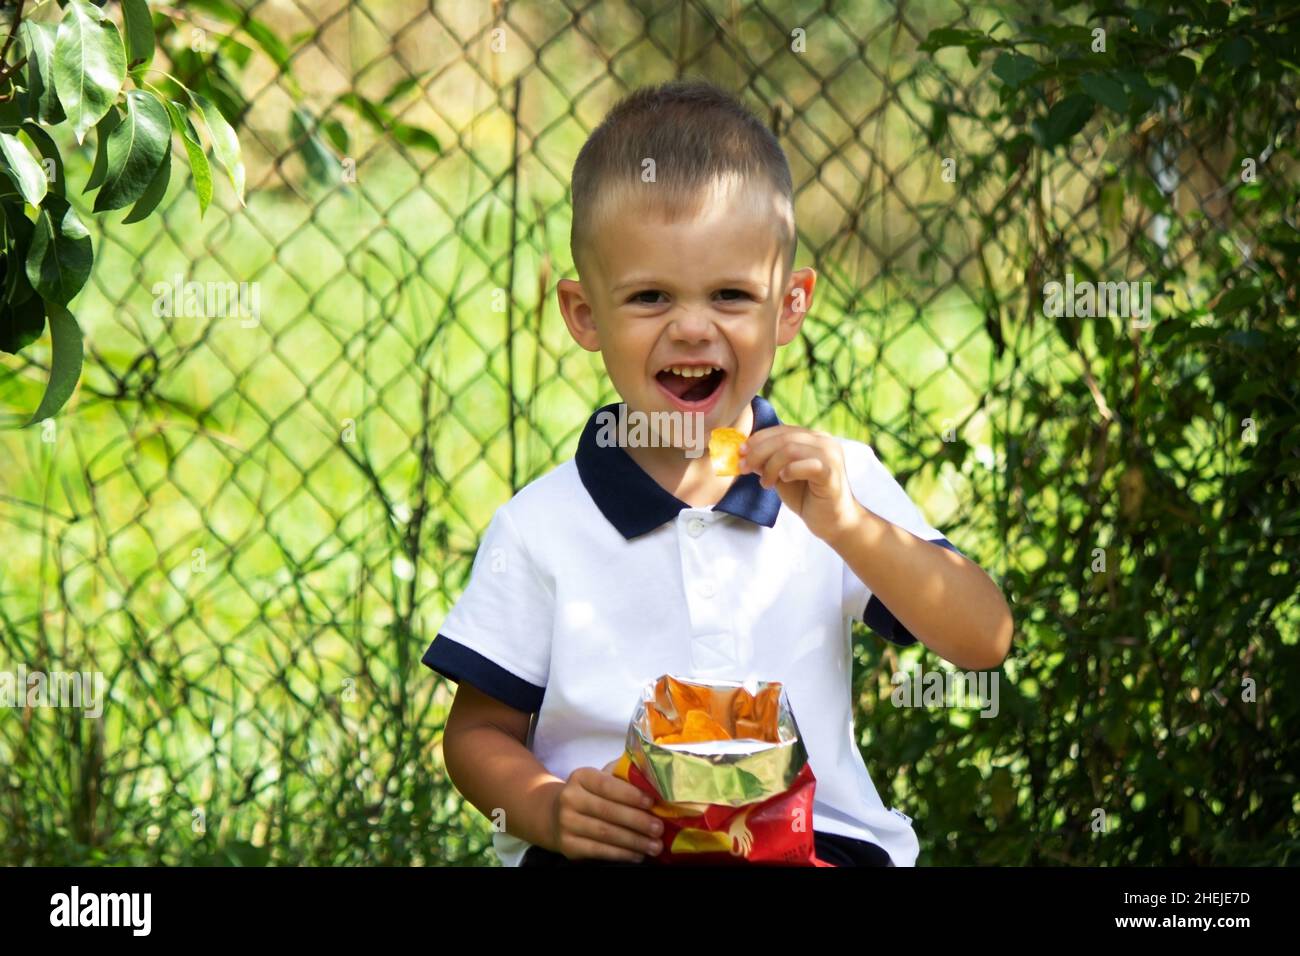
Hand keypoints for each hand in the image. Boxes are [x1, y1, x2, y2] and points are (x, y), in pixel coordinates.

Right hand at [542, 759, 664, 861]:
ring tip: (655, 845)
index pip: (606, 784)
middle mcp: (569, 798)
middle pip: (607, 811)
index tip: (651, 803)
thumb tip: (654, 782)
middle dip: (637, 821)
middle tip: (659, 828)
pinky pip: (599, 851)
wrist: (555, 815)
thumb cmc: (591, 795)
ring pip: (605, 833)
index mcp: (581, 777)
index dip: (630, 794)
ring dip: (634, 841)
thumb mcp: (600, 779)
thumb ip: (622, 778)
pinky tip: (637, 854)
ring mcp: (566, 823)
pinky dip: (621, 854)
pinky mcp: (568, 845)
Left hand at [738, 425, 863, 543]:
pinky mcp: (831, 473)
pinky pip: (806, 465)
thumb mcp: (782, 475)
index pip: (781, 430)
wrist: (834, 522)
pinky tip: (783, 480)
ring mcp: (830, 455)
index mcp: (813, 438)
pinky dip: (789, 471)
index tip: (740, 453)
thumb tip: (745, 452)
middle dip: (758, 452)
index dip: (757, 439)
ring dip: (771, 466)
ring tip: (766, 483)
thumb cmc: (808, 497)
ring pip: (791, 449)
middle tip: (745, 468)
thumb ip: (769, 461)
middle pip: (783, 438)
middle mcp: (824, 441)